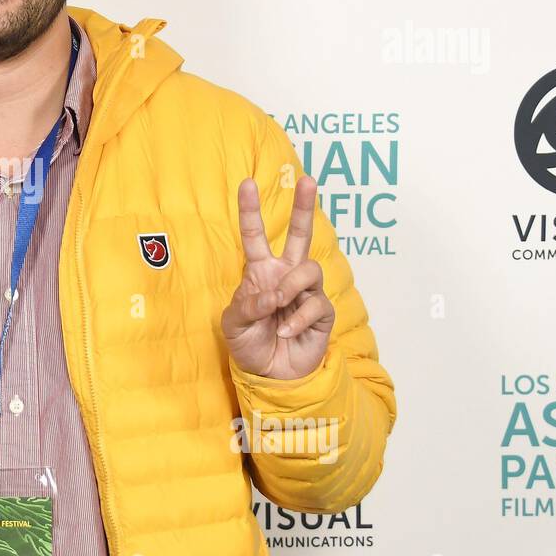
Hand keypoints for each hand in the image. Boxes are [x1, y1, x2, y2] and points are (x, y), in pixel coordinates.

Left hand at [222, 174, 334, 380]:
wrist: (269, 375)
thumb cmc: (249, 344)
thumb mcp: (234, 324)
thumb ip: (247, 305)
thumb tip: (273, 294)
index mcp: (260, 272)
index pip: (255, 237)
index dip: (251, 211)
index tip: (247, 183)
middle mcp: (285, 276)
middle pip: (299, 235)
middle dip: (303, 207)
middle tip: (307, 180)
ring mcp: (306, 292)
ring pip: (309, 269)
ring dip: (291, 287)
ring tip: (278, 306)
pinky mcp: (321, 312)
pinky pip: (315, 304)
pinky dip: (297, 319)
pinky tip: (285, 332)